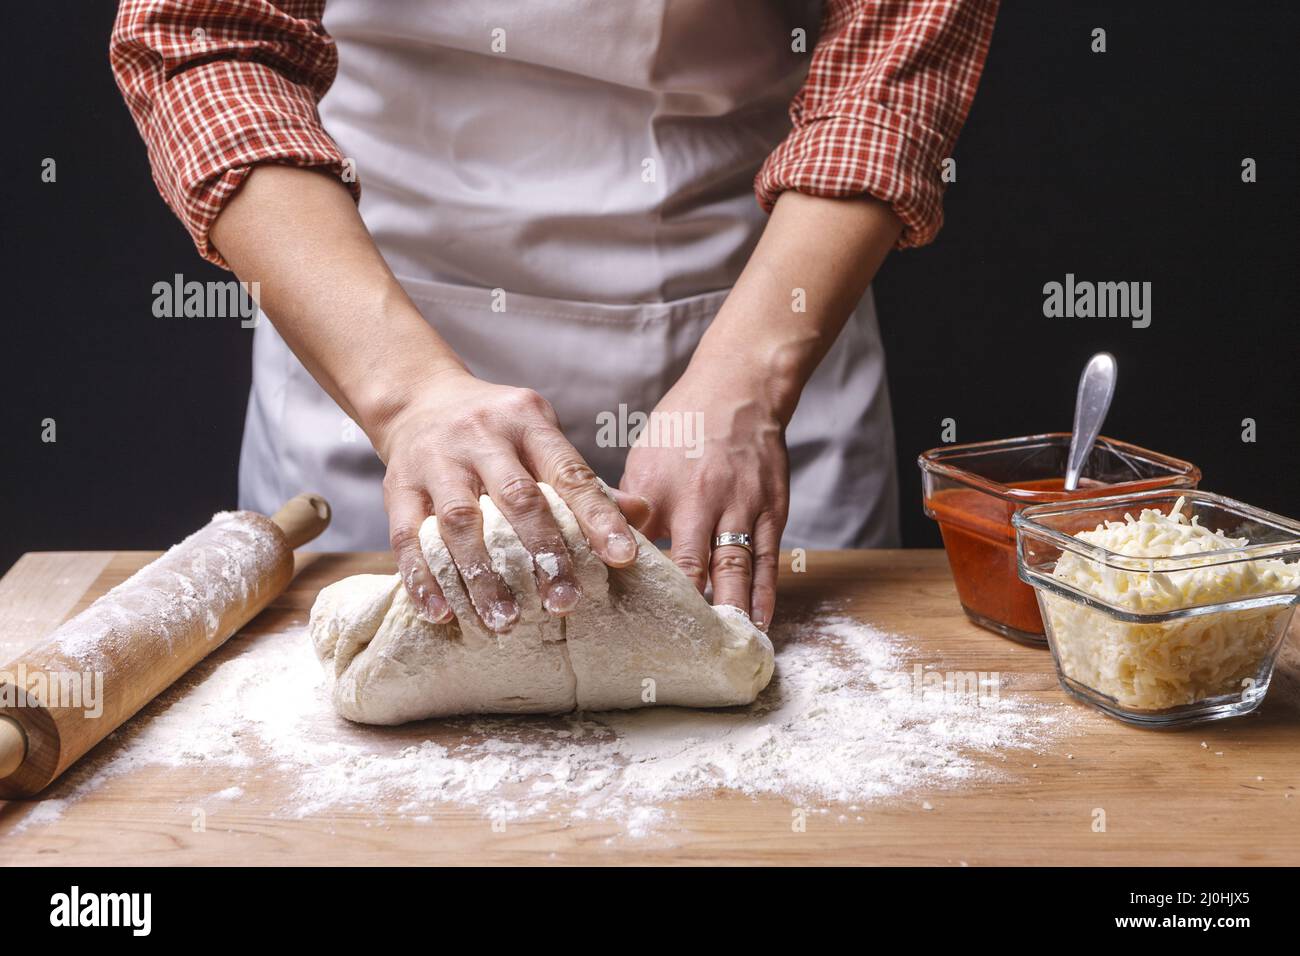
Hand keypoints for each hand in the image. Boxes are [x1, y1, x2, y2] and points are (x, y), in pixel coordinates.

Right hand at [373, 369, 643, 630]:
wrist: (418, 397)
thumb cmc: (496, 429)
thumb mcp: (542, 435)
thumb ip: (584, 479)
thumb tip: (640, 516)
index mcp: (528, 422)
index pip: (569, 473)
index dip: (597, 518)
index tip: (623, 559)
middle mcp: (481, 436)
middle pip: (516, 498)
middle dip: (542, 553)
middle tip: (563, 603)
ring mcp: (435, 460)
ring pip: (459, 521)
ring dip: (481, 576)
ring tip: (503, 621)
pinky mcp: (397, 485)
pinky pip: (406, 537)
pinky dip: (423, 578)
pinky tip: (441, 613)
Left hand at [618, 365, 788, 629]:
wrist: (741, 388)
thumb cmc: (684, 426)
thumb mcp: (644, 460)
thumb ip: (631, 508)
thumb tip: (609, 552)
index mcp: (664, 489)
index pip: (649, 550)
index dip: (644, 590)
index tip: (634, 627)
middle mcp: (703, 500)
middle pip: (696, 565)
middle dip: (691, 612)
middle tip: (684, 655)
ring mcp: (742, 505)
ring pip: (736, 567)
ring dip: (731, 610)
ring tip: (725, 651)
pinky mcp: (773, 508)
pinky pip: (768, 558)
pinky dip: (764, 592)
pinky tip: (759, 621)